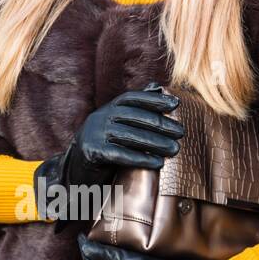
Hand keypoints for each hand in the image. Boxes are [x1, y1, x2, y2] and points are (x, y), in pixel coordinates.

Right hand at [33, 82, 183, 225]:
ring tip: (175, 149)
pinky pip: (119, 154)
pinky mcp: (91, 152)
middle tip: (181, 133)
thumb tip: (157, 86)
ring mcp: (94, 134)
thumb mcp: (117, 126)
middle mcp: (100, 118)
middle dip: (160, 124)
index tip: (175, 104)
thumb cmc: (104, 148)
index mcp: (107, 109)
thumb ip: (136, 109)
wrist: (76, 172)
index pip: (132, 98)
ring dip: (155, 143)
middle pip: (134, 117)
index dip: (154, 99)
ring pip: (129, 136)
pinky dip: (141, 158)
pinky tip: (158, 163)